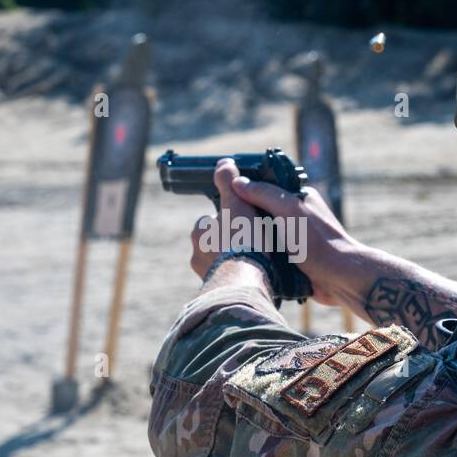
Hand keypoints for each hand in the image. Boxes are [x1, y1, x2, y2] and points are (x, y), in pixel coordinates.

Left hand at [189, 158, 263, 277]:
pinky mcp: (222, 293)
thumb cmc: (242, 241)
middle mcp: (198, 257)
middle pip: (216, 243)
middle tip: (253, 241)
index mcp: (200, 234)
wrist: (248, 281)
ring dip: (236, 261)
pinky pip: (231, 280)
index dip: (227, 218)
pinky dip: (240, 277)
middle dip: (230, 242)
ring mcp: (209, 277)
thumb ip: (228, 183)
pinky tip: (256, 275)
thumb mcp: (236, 204)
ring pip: (223, 263)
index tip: (242, 221)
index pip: (209, 221)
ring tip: (258, 259)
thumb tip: (223, 164)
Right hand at [226, 171, 366, 306]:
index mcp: (298, 197)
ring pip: (261, 233)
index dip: (246, 188)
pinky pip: (266, 252)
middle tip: (221, 219)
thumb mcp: (289, 211)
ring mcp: (292, 237)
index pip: (266, 185)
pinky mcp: (289, 258)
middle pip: (260, 210)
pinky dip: (257, 254)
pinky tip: (243, 256)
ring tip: (228, 239)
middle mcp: (295, 216)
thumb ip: (264, 194)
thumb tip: (238, 182)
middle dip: (244, 216)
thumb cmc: (318, 243)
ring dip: (250, 238)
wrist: (338, 280)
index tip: (224, 192)